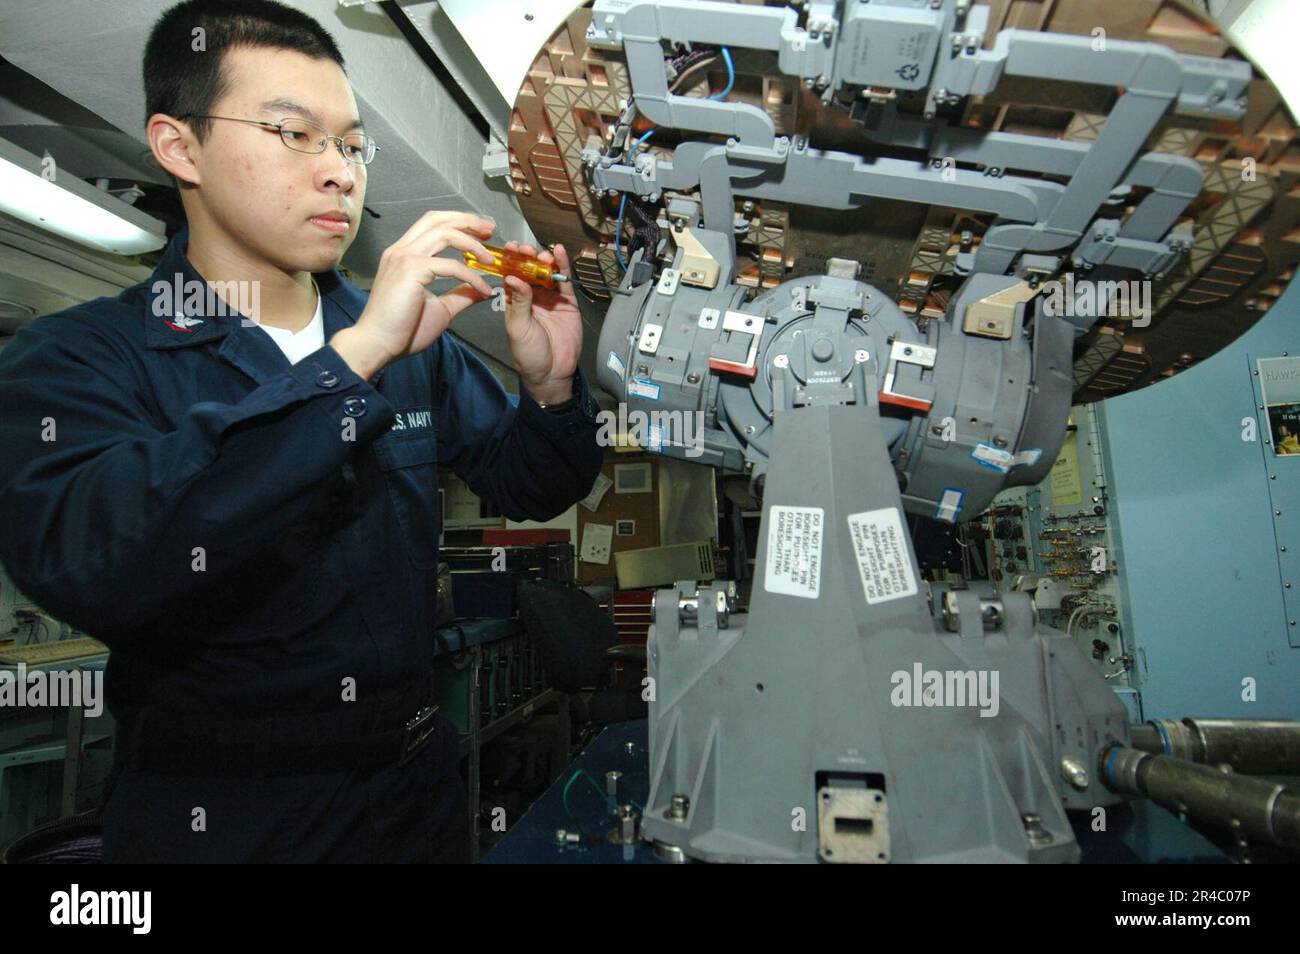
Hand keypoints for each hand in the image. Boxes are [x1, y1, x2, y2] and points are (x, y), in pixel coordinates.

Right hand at [330, 211, 496, 377]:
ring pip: (444, 233)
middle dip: (467, 220)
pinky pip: (450, 266)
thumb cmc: (402, 330)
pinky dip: (471, 276)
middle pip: (437, 219)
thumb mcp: (440, 308)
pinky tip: (482, 289)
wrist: (377, 344)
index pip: (432, 224)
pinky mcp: (411, 270)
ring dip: (472, 243)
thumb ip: (460, 295)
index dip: (458, 223)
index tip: (481, 233)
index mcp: (404, 255)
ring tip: (490, 259)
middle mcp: (402, 250)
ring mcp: (404, 257)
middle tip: (490, 230)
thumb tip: (482, 290)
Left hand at [501, 241, 581, 404]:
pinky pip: (564, 280)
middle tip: (525, 250)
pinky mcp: (567, 301)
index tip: (509, 249)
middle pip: (529, 269)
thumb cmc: (529, 355)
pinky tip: (560, 253)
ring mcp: (549, 297)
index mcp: (514, 301)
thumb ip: (519, 302)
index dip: (510, 260)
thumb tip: (513, 277)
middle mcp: (531, 296)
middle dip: (527, 257)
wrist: (552, 373)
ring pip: (546, 272)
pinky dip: (563, 265)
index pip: (511, 274)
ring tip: (542, 255)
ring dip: (544, 259)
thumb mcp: (519, 328)